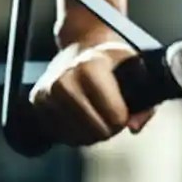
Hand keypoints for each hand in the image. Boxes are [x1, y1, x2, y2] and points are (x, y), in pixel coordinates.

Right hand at [29, 41, 156, 145]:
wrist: (82, 45)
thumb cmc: (112, 59)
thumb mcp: (136, 69)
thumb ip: (144, 100)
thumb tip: (135, 126)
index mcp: (92, 66)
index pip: (114, 114)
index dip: (123, 118)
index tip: (124, 112)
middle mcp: (65, 78)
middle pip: (95, 130)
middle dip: (109, 130)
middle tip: (113, 119)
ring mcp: (47, 90)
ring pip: (76, 136)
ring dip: (92, 135)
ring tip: (98, 119)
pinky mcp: (36, 101)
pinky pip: (59, 135)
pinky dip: (74, 135)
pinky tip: (82, 121)